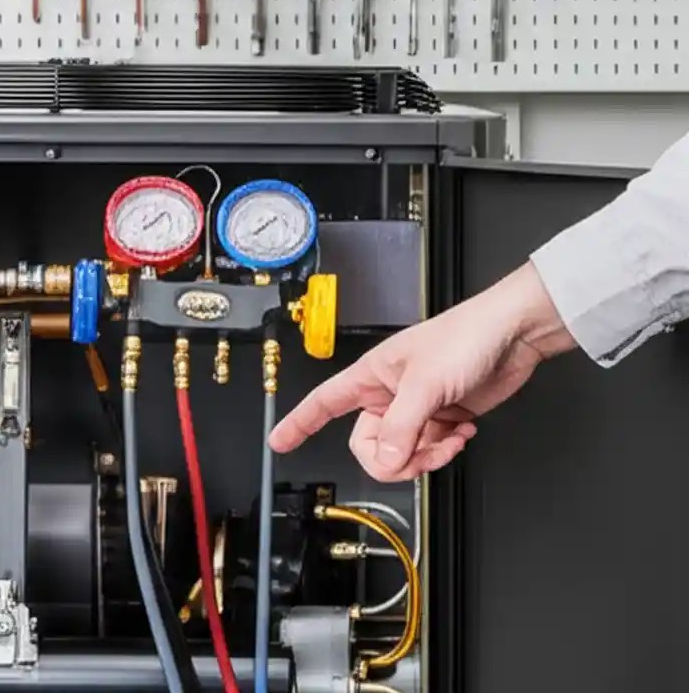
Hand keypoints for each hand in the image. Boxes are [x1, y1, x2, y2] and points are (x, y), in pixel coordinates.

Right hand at [269, 263, 576, 480]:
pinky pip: (430, 449)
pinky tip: (462, 431)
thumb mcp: (426, 384)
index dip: (299, 423)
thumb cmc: (466, 336)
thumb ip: (401, 427)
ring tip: (449, 439)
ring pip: (401, 452)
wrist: (513, 334)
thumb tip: (382, 459)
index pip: (323, 403)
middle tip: (414, 454)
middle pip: (368, 444)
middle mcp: (389, 394)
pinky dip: (446, 449)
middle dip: (392, 457)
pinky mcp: (443, 417)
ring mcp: (417, 408)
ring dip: (427, 455)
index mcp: (372, 377)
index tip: (280, 442)